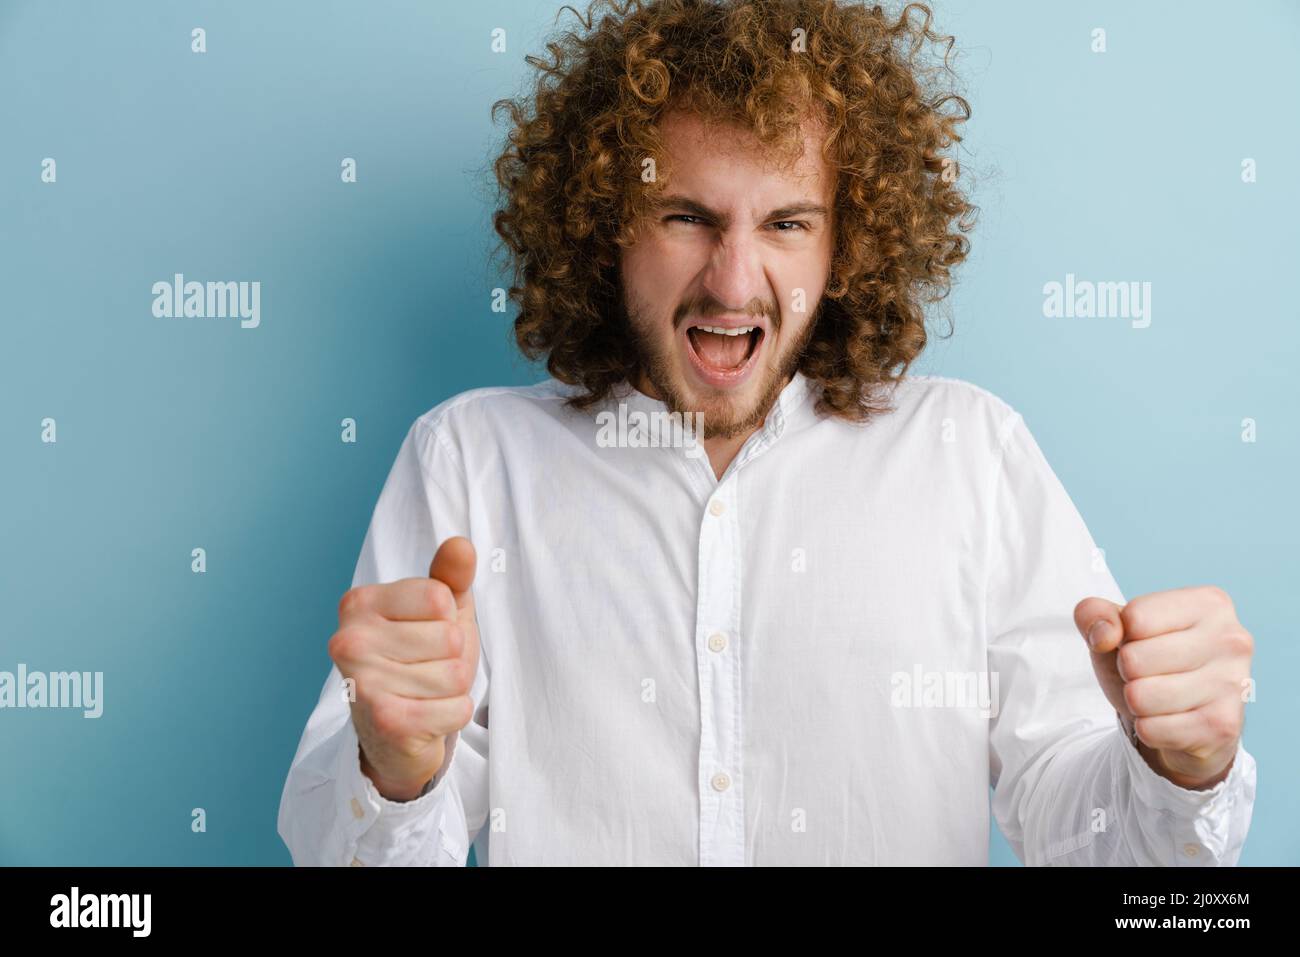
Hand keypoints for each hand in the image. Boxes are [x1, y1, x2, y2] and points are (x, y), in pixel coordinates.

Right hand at [329, 536, 479, 801]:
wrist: (396, 734)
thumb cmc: (420, 660)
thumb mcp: (439, 611)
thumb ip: (450, 576)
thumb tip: (461, 545)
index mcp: (360, 603)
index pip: (441, 598)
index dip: (448, 619)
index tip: (425, 634)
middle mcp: (350, 641)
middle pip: (451, 638)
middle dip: (454, 658)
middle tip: (426, 670)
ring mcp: (362, 683)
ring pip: (455, 675)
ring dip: (453, 689)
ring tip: (426, 694)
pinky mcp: (384, 722)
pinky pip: (456, 708)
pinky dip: (454, 715)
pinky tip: (428, 718)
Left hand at [1074, 586, 1251, 789]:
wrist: (1183, 717)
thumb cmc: (1148, 661)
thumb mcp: (1115, 629)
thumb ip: (1094, 614)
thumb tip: (1103, 634)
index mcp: (1210, 603)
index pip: (1135, 618)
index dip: (1121, 636)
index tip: (1141, 642)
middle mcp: (1232, 640)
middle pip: (1134, 659)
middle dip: (1126, 671)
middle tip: (1148, 674)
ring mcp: (1233, 684)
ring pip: (1140, 697)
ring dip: (1135, 702)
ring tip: (1157, 696)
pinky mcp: (1224, 726)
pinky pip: (1152, 730)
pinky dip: (1148, 728)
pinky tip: (1170, 720)